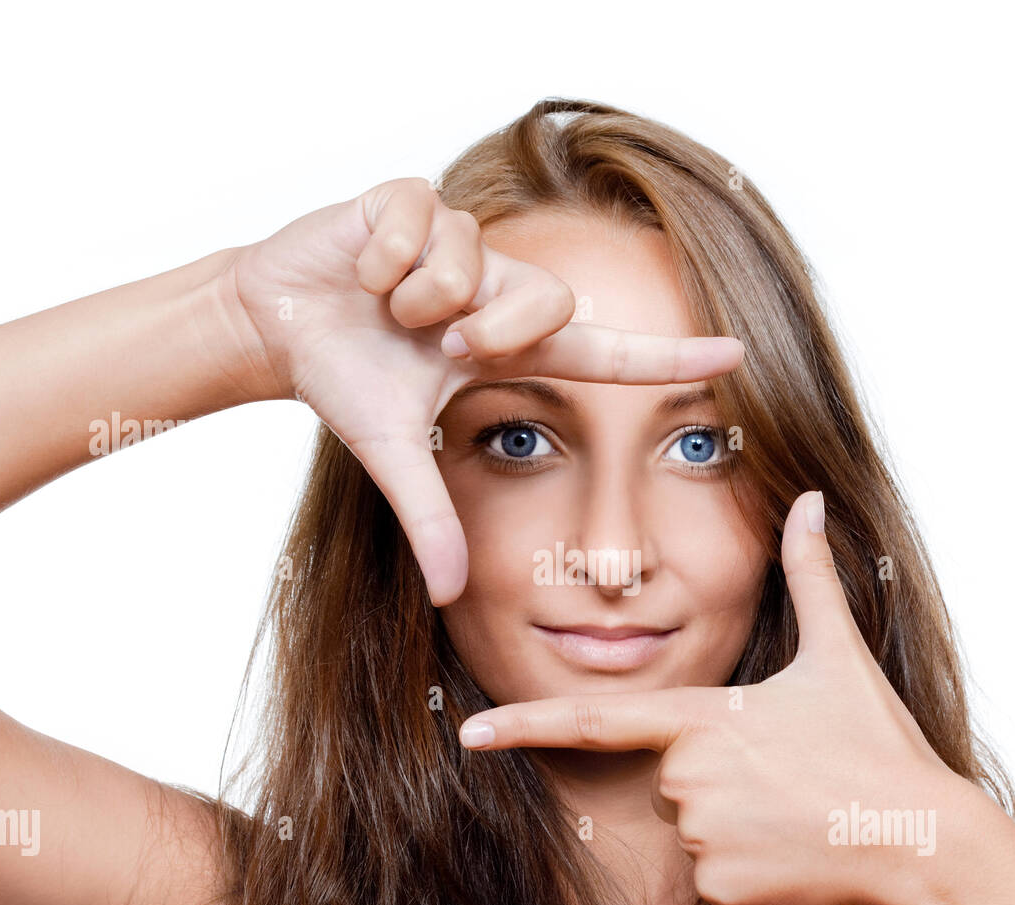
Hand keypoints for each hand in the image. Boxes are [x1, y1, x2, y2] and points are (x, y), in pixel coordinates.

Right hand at [221, 177, 745, 605]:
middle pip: (545, 303)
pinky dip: (380, 260)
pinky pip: (420, 222)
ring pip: (470, 263)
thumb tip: (449, 597)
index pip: (605, 352)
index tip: (736, 354)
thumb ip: (432, 520)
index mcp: (510, 346)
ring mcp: (462, 239)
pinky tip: (363, 272)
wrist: (278, 324)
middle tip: (432, 346)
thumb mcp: (393, 454)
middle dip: (483, 333)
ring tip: (385, 307)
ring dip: (415, 299)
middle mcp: (499, 288)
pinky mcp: (415, 197)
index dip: (668, 356)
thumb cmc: (349, 380)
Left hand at [455, 490, 985, 904]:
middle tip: (786, 774)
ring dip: (736, 822)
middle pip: (672, 777)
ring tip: (797, 811)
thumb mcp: (837, 655)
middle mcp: (689, 777)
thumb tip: (811, 500)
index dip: (524, 724)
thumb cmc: (876, 743)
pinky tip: (795, 851)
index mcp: (703, 717)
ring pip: (695, 828)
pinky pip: (715, 875)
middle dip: (717, 777)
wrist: (920, 838)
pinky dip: (749, 868)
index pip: (594, 720)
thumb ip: (809, 575)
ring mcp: (703, 836)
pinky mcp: (722, 888)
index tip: (468, 731)